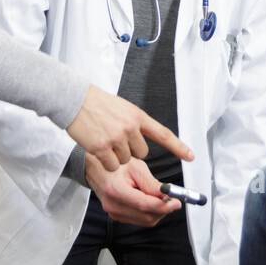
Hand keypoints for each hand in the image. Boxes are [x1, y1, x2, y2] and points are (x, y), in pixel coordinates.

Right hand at [66, 84, 193, 172]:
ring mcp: (116, 138)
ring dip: (116, 156)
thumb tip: (141, 140)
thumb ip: (134, 123)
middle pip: (141, 154)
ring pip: (126, 160)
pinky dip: (106, 161)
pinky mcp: (102, 147)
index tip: (191, 156)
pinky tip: (97, 147)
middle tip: (115, 138)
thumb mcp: (123, 108)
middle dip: (130, 151)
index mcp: (138, 116)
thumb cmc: (97, 104)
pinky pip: (112, 165)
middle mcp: (130, 127)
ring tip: (104, 139)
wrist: (74, 100)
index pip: (163, 134)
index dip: (178, 147)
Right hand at [86, 156, 181, 226]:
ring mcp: (114, 213)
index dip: (164, 205)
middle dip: (163, 209)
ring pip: (145, 220)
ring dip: (157, 211)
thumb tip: (167, 195)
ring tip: (160, 196)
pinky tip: (150, 199)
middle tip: (172, 197)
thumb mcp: (136, 167)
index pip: (145, 205)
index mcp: (116, 191)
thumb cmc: (114, 164)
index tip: (177, 202)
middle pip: (147, 217)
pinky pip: (139, 219)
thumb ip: (152, 183)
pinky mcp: (116, 215)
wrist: (95, 168)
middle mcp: (113, 206)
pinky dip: (149, 212)